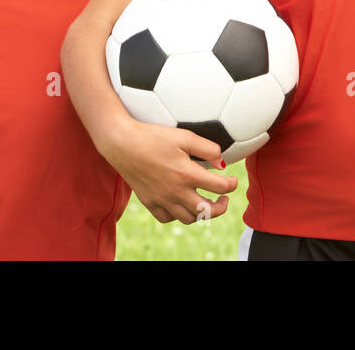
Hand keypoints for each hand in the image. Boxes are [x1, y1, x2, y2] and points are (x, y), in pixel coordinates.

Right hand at [101, 116, 237, 224]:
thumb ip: (208, 148)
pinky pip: (167, 218)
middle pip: (207, 211)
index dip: (232, 185)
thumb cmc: (153, 136)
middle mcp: (176, 192)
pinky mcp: (149, 202)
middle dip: (221, 207)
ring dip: (201, 214)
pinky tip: (181, 205)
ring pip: (188, 219)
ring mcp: (161, 199)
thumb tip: (222, 163)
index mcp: (187, 174)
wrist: (122, 143)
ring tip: (205, 203)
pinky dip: (178, 215)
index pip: (220, 187)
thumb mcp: (184, 136)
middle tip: (223, 199)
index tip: (233, 180)